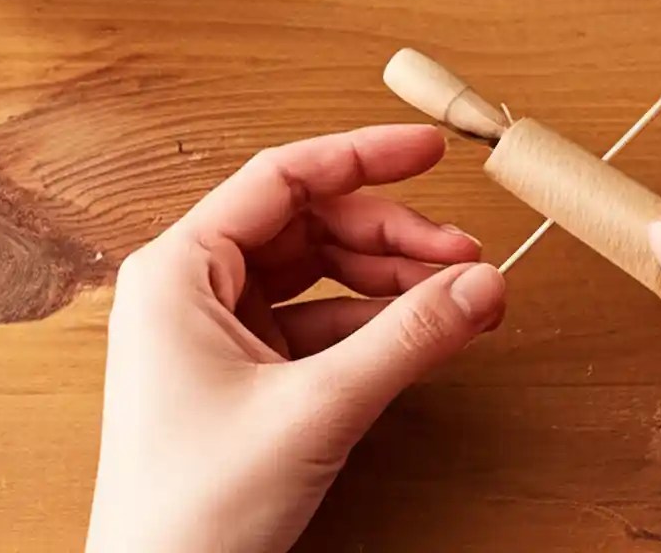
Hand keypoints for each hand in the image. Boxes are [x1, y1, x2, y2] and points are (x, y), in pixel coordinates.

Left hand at [85, 125, 506, 552]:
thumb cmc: (193, 510)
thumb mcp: (314, 410)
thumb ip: (406, 340)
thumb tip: (480, 284)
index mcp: (180, 271)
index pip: (282, 178)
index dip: (362, 158)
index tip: (429, 151)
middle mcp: (193, 289)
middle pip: (309, 227)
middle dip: (392, 236)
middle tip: (464, 256)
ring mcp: (217, 333)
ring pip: (319, 276)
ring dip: (390, 281)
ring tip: (461, 297)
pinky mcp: (243, 374)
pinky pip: (318, 325)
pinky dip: (373, 326)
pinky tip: (424, 335)